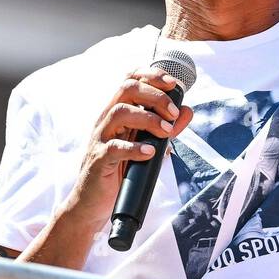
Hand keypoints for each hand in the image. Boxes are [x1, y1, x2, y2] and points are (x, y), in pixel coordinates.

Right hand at [62, 68, 194, 231]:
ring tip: (166, 132)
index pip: (131, 79)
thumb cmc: (119, 169)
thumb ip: (166, 128)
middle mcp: (106, 119)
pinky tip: (150, 152)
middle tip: (173, 113)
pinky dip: (135, 148)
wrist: (92, 203)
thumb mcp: (146, 144)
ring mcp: (100, 138)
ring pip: (120, 112)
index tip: (173, 84)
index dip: (152, 75)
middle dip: (155, 96)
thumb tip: (187, 111)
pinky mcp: (98, 160)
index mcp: (117, 111)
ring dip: (148, 119)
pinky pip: (114, 148)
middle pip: (127, 89)